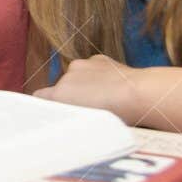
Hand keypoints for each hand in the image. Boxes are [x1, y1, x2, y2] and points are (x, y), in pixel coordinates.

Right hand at [33, 54, 148, 123]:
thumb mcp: (86, 123)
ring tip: (104, 99)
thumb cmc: (116, 115)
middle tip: (89, 111)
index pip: (40, 96)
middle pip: (61, 87)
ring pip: (76, 77)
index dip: (47, 104)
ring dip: (84, 86)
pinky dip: (97, 76)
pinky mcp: (98, 59)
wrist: (140, 94)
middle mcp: (67, 75)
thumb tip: (61, 112)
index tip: (55, 111)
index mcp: (60, 93)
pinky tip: (111, 86)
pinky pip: (90, 69)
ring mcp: (83, 65)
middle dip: (71, 96)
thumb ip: (70, 115)